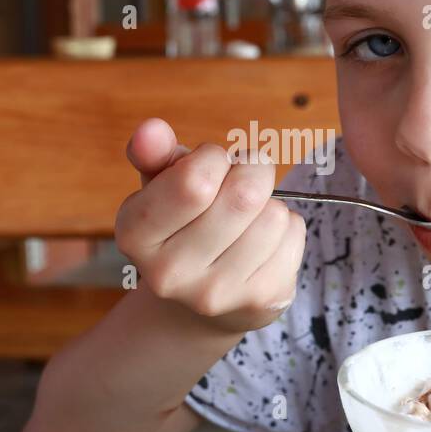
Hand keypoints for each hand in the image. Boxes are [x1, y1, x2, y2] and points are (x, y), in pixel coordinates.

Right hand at [115, 118, 307, 335]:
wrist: (198, 302)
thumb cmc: (183, 223)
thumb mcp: (161, 184)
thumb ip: (154, 153)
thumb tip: (151, 129)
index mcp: (136, 234)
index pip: (196, 181)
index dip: (214, 158)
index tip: (209, 165)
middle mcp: (169, 272)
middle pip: (245, 195)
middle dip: (251, 170)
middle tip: (239, 181)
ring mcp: (216, 294)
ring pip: (274, 215)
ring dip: (269, 203)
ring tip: (247, 218)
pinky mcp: (259, 302)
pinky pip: (294, 235)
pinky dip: (287, 228)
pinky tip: (261, 242)